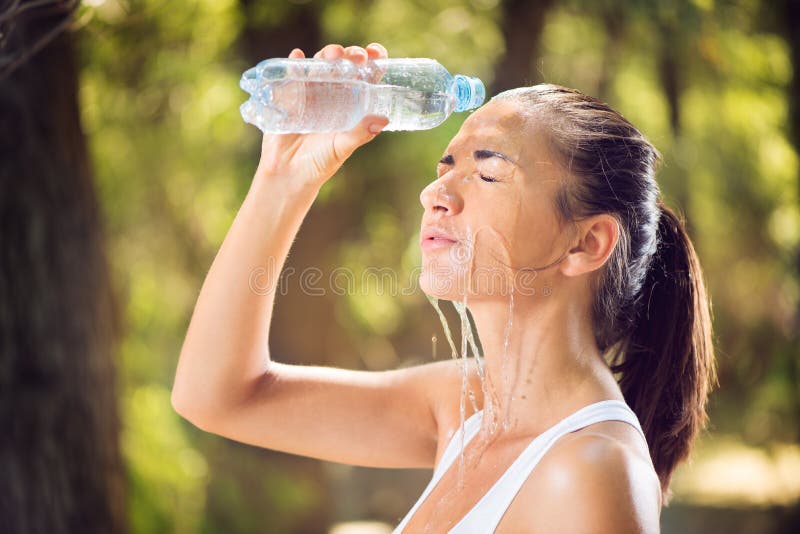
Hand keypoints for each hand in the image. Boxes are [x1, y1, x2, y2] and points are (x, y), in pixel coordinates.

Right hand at [255, 43, 389, 192]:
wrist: (287, 174)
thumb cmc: (319, 163)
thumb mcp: (342, 148)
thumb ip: (360, 134)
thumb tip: (383, 119)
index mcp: (351, 104)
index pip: (366, 75)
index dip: (373, 60)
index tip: (376, 53)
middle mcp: (333, 94)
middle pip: (343, 65)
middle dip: (350, 55)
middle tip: (355, 57)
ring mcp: (310, 92)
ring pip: (320, 65)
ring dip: (326, 55)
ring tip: (332, 55)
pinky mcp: (289, 95)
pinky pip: (291, 74)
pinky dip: (293, 63)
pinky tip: (297, 56)